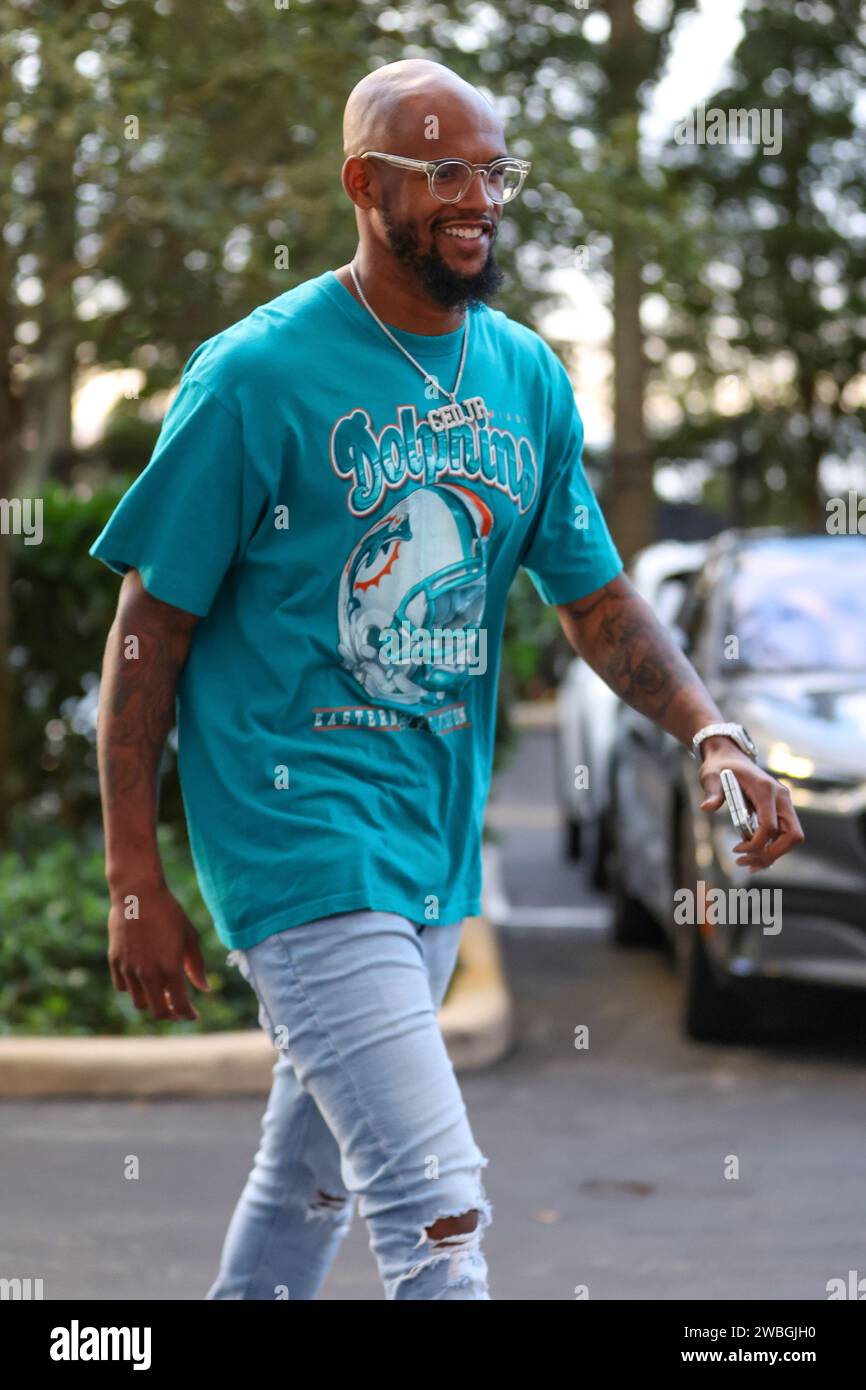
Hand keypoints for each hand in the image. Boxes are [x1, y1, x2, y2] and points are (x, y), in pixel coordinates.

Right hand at [107, 884, 210, 1020]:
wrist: (137, 893)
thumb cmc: (169, 912)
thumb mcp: (189, 937)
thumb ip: (196, 966)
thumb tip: (204, 989)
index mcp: (170, 969)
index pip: (180, 1006)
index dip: (188, 1015)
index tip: (194, 1015)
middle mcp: (148, 974)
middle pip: (158, 1012)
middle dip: (171, 1014)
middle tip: (178, 1008)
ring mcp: (129, 969)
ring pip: (139, 1002)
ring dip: (151, 1002)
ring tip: (161, 992)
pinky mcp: (115, 962)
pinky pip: (123, 987)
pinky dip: (133, 988)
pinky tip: (143, 978)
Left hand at [697, 741, 804, 871]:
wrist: (729, 755)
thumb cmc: (720, 766)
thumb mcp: (711, 775)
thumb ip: (712, 791)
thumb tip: (707, 807)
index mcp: (766, 789)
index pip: (770, 825)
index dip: (756, 844)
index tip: (736, 849)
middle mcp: (781, 797)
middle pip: (792, 835)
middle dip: (772, 854)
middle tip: (746, 862)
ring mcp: (784, 803)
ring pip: (791, 837)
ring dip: (772, 854)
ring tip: (747, 864)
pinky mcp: (781, 809)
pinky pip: (784, 834)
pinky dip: (772, 848)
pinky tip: (754, 857)